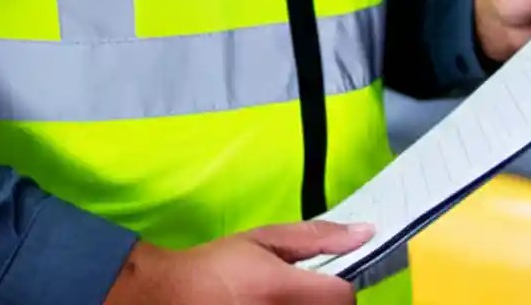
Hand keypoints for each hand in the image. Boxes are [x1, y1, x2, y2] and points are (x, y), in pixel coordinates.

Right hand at [104, 221, 373, 304]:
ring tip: (277, 302)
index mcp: (281, 290)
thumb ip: (318, 237)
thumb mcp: (265, 240)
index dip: (340, 289)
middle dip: (322, 304)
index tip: (326, 284)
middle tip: (296, 295)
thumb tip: (365, 232)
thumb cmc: (216, 267)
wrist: (165, 296)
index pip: (343, 298)